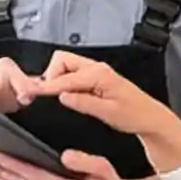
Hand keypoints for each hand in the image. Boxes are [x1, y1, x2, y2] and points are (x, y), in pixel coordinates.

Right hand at [31, 51, 174, 135]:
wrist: (150, 118)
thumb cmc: (135, 115)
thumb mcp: (109, 113)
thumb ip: (84, 103)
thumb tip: (62, 96)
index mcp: (99, 74)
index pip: (65, 78)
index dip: (46, 86)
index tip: (30, 92)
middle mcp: (96, 68)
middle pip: (61, 60)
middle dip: (49, 75)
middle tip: (41, 95)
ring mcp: (95, 72)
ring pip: (65, 66)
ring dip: (55, 78)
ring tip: (50, 96)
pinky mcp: (94, 78)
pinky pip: (72, 74)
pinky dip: (62, 82)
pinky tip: (61, 95)